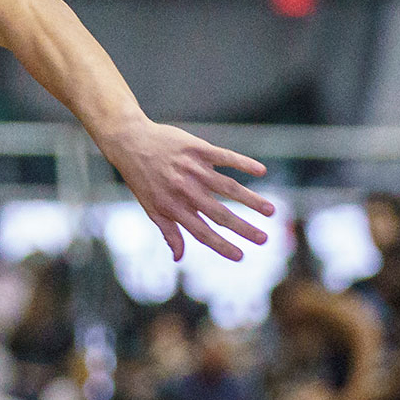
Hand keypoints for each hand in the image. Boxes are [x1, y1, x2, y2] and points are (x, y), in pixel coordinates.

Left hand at [94, 119, 273, 260]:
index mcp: (173, 207)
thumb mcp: (151, 207)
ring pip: (227, 187)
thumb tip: (179, 258)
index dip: (221, 245)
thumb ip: (169, 232)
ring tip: (269, 211)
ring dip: (250, 200)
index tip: (241, 256)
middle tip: (264, 240)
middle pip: (219, 213)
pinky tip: (261, 171)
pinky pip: (225, 157)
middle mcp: (185, 190)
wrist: (130, 142)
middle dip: (243, 228)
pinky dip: (243, 163)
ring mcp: (192, 169)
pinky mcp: (197, 149)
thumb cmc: (142, 178)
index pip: (201, 232)